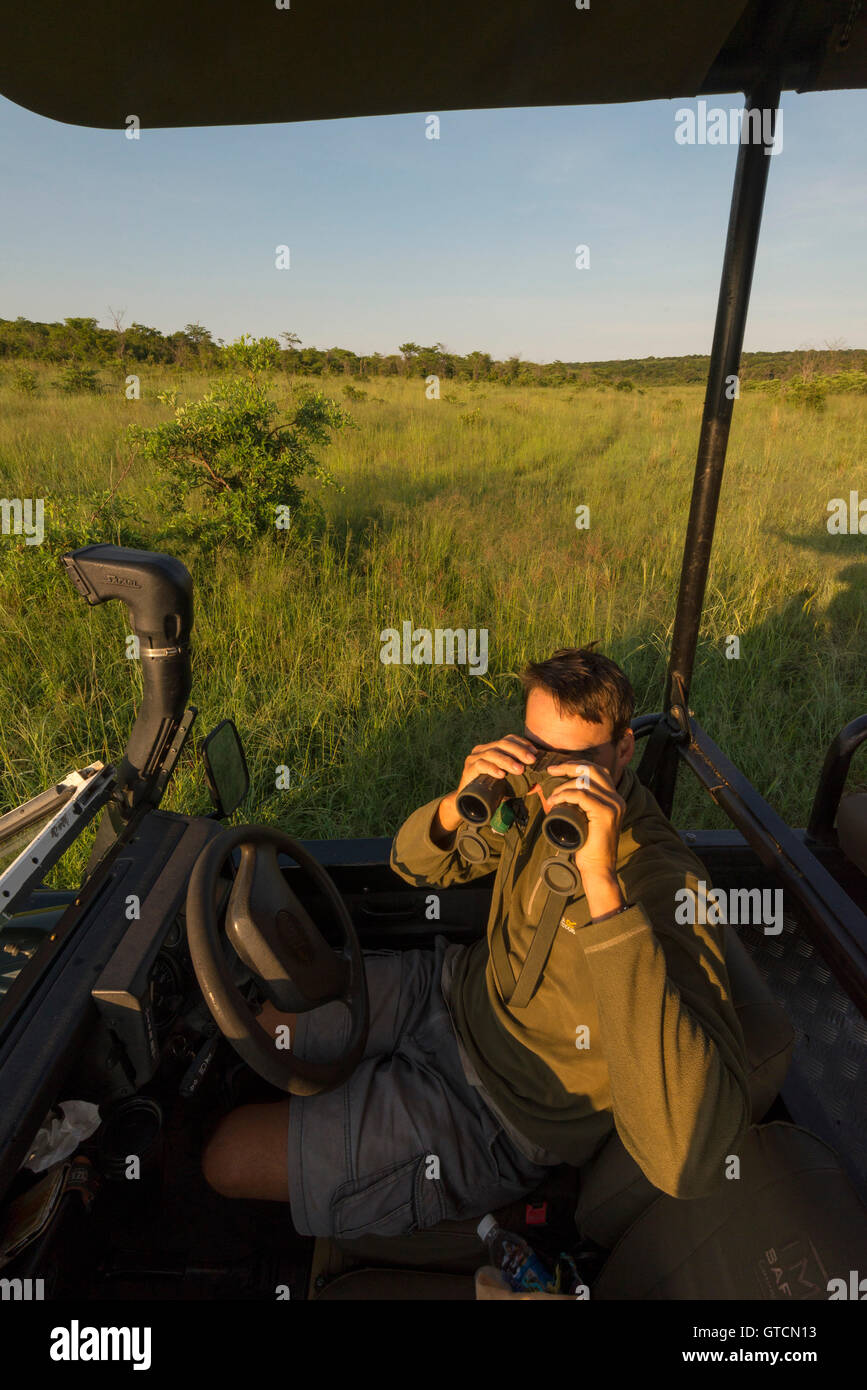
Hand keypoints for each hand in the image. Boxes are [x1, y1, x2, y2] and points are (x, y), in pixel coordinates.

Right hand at [435, 735, 537, 835]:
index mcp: (492, 748)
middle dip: (518, 751)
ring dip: (507, 761)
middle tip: (531, 760)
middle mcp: (482, 750)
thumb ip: (523, 783)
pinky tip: (501, 775)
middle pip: (502, 744)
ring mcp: (473, 758)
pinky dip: (492, 768)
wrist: (469, 802)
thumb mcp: (509, 784)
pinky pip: (481, 765)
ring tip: (520, 770)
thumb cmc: (491, 790)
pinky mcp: (468, 769)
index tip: (535, 752)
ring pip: (492, 753)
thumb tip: (540, 784)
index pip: (508, 739)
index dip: (522, 743)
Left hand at [529, 760, 625, 912]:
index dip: (577, 766)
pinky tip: (554, 801)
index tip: (557, 769)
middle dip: (570, 766)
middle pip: (593, 769)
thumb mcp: (583, 819)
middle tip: (551, 770)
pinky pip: (581, 795)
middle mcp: (617, 798)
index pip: (597, 771)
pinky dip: (564, 795)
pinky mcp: (605, 813)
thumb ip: (579, 805)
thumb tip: (557, 792)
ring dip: (563, 786)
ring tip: (552, 797)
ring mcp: (613, 805)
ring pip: (584, 782)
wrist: (597, 867)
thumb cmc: (587, 846)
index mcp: (614, 798)